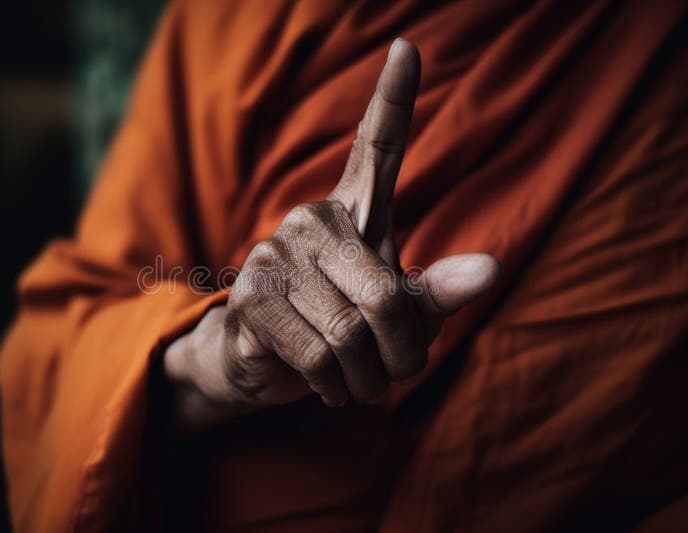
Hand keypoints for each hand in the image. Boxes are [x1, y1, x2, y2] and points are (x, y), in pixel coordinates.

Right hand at [163, 39, 499, 432]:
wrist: (263, 362)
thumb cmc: (340, 325)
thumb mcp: (395, 310)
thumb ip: (435, 293)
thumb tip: (491, 271)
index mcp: (353, 211)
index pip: (376, 147)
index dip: (393, 99)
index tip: (409, 46)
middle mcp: (311, 220)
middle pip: (388, 295)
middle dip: (404, 354)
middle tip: (395, 372)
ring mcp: (273, 255)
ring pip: (352, 333)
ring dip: (369, 377)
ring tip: (357, 378)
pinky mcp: (250, 297)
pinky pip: (317, 354)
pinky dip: (334, 385)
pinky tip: (326, 382)